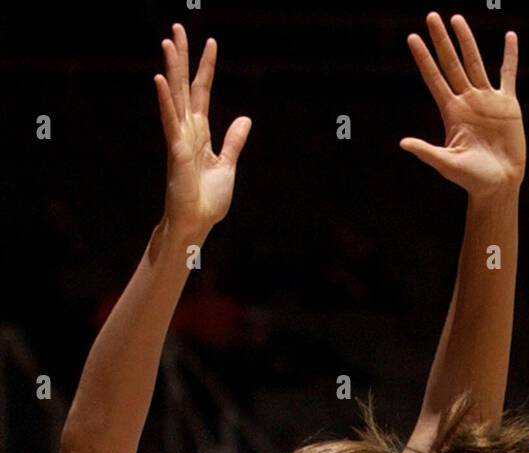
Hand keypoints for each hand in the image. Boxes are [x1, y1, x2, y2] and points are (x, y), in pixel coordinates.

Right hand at [154, 23, 251, 233]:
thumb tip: (245, 118)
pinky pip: (169, 121)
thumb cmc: (207, 200)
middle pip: (184, 86)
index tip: (210, 42)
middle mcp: (187, 130)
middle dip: (182, 57)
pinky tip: (159, 80)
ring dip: (171, 68)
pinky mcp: (175, 151)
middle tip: (177, 28)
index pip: (202, 92)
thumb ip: (234, 141)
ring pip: (174, 96)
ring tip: (167, 42)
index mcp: (200, 133)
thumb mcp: (227, 165)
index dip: (206, 68)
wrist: (196, 224)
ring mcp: (179, 139)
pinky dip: (165, 101)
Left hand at [401, 13, 524, 196]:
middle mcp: (467, 101)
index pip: (434, 78)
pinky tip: (509, 37)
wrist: (498, 185)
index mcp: (451, 112)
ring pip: (475, 62)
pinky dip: (510, 56)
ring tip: (457, 18)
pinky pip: (508, 75)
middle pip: (451, 63)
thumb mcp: (447, 164)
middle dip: (441, 40)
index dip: (423, 58)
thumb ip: (427, 151)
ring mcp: (487, 100)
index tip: (412, 37)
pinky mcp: (508, 105)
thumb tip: (403, 143)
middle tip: (431, 16)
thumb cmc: (471, 179)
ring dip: (466, 40)